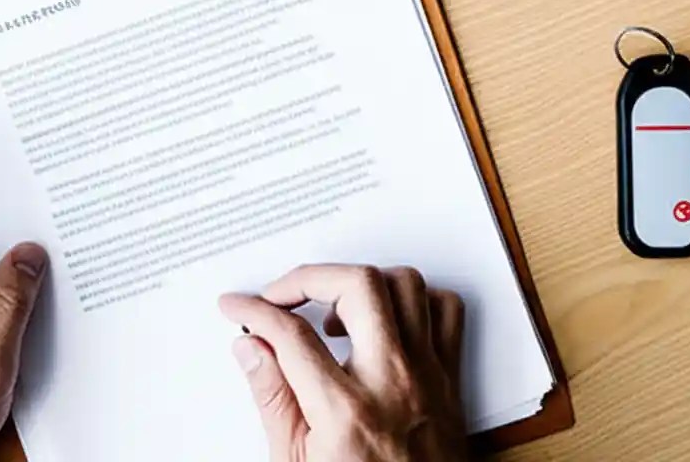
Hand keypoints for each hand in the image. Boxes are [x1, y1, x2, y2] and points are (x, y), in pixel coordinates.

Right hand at [220, 264, 468, 461]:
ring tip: (334, 309)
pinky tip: (387, 317)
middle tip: (284, 295)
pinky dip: (416, 301)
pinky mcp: (450, 379)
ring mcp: (427, 377)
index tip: (239, 305)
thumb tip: (252, 347)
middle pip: (357, 286)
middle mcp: (393, 384)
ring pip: (407, 286)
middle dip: (310, 277)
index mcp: (346, 412)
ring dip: (363, 284)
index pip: (291, 334)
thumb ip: (273, 398)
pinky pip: (446, 311)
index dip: (256, 310)